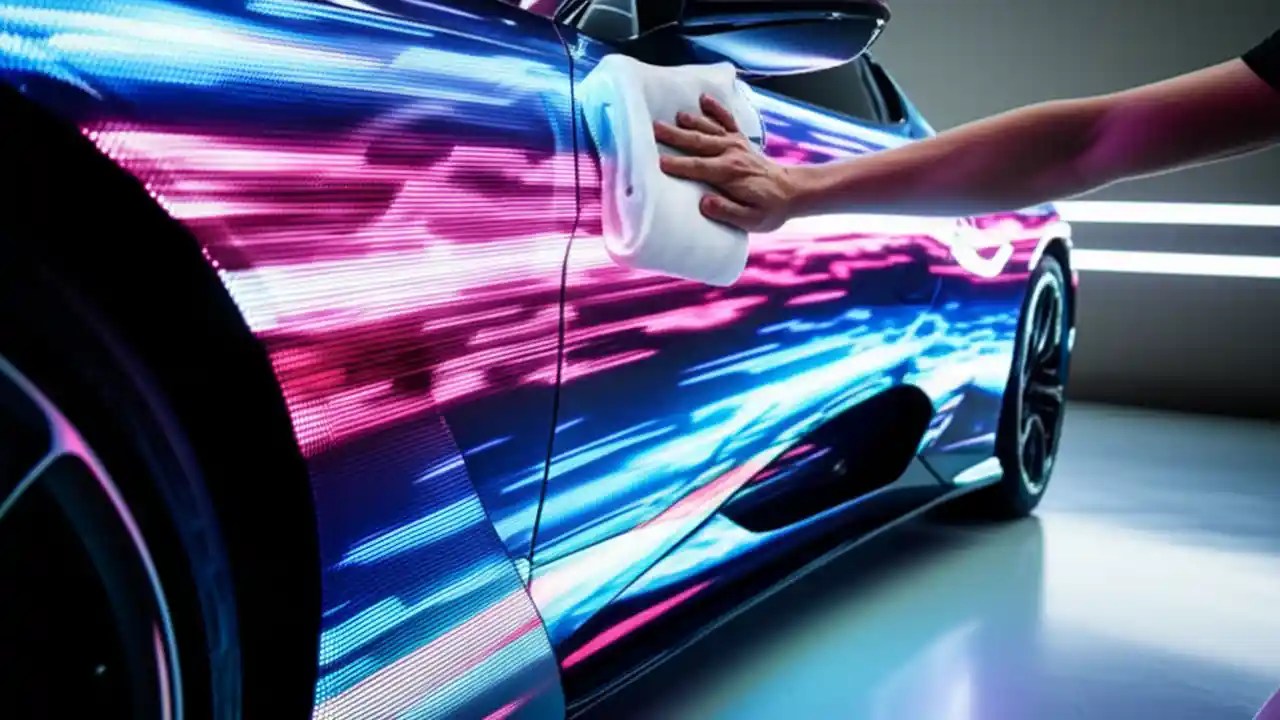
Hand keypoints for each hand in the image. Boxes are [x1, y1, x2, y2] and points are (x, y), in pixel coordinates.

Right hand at [654, 94, 799, 232]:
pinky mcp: (740, 140)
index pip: (699, 168)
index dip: (679, 165)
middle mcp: (732, 153)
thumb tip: (704, 203)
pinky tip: (703, 99)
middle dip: (675, 136)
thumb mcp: (752, 220)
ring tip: (672, 116)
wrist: (791, 191)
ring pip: (708, 129)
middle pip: (698, 142)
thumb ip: (728, 212)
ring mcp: (736, 144)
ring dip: (690, 122)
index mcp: (730, 174)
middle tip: (654, 128)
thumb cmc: (769, 209)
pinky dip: (716, 108)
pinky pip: (726, 120)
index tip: (658, 161)